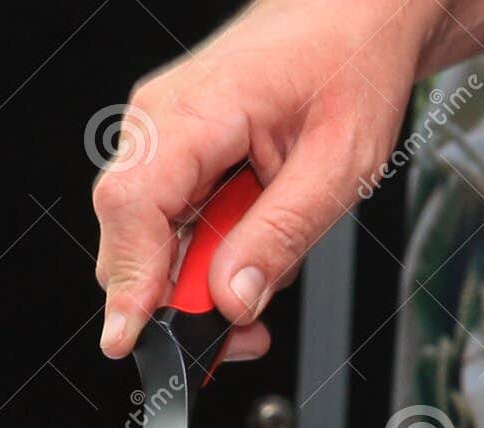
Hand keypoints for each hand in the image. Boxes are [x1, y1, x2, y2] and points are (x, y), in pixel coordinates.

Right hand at [92, 0, 433, 359]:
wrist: (355, 18)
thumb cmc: (349, 66)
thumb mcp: (339, 166)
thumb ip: (281, 238)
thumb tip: (233, 302)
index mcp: (193, 110)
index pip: (131, 206)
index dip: (128, 282)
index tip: (129, 339)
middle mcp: (161, 122)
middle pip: (130, 234)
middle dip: (176, 301)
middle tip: (239, 336)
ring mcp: (163, 138)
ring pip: (150, 239)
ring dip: (199, 283)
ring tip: (262, 289)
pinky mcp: (177, 155)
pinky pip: (171, 225)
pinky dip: (206, 258)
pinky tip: (251, 255)